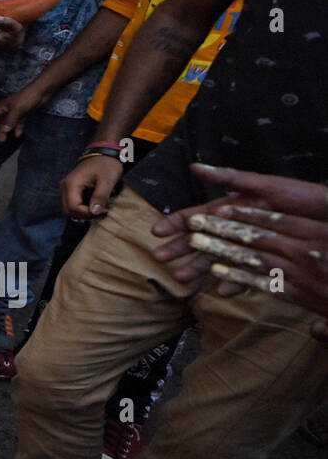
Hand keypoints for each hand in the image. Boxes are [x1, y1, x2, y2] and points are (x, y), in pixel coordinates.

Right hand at [0, 82, 48, 141]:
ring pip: (8, 123)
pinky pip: (18, 123)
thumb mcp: (17, 109)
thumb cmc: (27, 97)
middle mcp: (7, 110)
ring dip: (6, 131)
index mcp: (2, 107)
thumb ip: (10, 120)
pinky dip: (17, 128)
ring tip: (4, 140)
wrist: (41, 91)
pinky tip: (18, 134)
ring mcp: (15, 112)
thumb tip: (4, 130)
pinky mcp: (23, 113)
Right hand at [61, 153, 122, 217]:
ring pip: (69, 208)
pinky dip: (82, 208)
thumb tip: (94, 212)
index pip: (73, 207)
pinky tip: (94, 204)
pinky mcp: (70, 189)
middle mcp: (65, 186)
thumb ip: (100, 196)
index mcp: (72, 184)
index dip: (87, 213)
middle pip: (68, 210)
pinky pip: (72, 204)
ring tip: (98, 209)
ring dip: (83, 213)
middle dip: (84, 215)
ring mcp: (66, 187)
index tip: (102, 211)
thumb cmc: (106, 165)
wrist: (104, 154)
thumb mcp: (107, 180)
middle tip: (100, 212)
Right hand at [149, 166, 327, 329]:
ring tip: (183, 278)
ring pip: (217, 257)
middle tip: (160, 259)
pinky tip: (222, 291)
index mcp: (230, 208)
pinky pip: (245, 274)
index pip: (195, 214)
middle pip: (201, 238)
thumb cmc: (301, 196)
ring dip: (199, 267)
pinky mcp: (265, 261)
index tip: (157, 231)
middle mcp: (235, 227)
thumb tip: (194, 167)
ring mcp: (248, 245)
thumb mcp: (264, 184)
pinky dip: (233, 282)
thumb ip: (229, 177)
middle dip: (179, 248)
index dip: (175, 223)